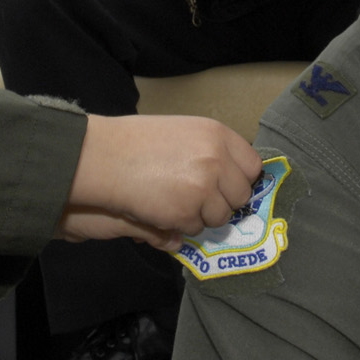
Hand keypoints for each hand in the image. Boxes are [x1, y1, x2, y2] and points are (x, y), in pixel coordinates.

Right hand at [61, 113, 261, 248]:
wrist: (106, 157)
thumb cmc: (139, 141)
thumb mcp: (183, 132)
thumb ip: (211, 151)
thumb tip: (232, 176)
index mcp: (217, 134)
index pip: (252, 165)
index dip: (240, 178)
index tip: (229, 184)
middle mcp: (217, 160)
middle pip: (241, 194)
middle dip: (224, 200)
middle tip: (200, 197)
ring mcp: (204, 188)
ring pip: (220, 215)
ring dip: (202, 214)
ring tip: (177, 201)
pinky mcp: (187, 213)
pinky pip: (197, 228)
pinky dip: (182, 224)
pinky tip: (164, 208)